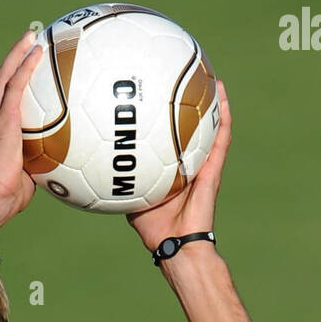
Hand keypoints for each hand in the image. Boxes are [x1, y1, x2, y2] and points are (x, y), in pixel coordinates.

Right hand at [0, 30, 43, 221]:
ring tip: (31, 36)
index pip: (4, 103)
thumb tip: (61, 170)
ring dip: (18, 54)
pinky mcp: (4, 117)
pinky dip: (25, 65)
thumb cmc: (11, 196)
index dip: (13, 85)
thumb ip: (42, 166)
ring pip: (5, 75)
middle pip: (1, 81)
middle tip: (28, 43)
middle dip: (14, 60)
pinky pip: (16, 84)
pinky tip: (37, 51)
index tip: (25, 72)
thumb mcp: (30, 178)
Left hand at [128, 79, 231, 252]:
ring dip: (213, 103)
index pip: (172, 139)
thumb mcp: (131, 198)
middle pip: (193, 129)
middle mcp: (190, 164)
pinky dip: (223, 116)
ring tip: (209, 77)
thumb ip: (120, 180)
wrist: (176, 244)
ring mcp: (204, 165)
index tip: (162, 96)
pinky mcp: (214, 169)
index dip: (169, 119)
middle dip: (192, 105)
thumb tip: (97, 164)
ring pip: (211, 128)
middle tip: (187, 79)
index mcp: (174, 170)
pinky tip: (221, 95)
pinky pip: (221, 138)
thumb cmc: (154, 228)